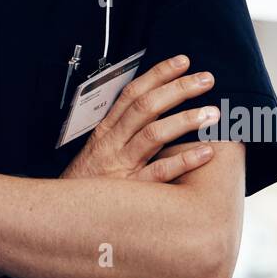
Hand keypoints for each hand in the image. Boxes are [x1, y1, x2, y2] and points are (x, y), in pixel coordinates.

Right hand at [60, 54, 220, 182]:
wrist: (64, 215)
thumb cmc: (87, 182)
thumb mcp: (98, 149)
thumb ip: (122, 130)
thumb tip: (153, 108)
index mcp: (107, 129)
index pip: (133, 92)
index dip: (158, 74)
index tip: (182, 62)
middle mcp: (113, 142)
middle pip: (146, 107)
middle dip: (178, 89)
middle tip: (207, 79)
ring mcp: (122, 165)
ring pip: (154, 134)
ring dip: (185, 120)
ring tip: (213, 113)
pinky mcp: (131, 190)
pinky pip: (160, 172)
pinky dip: (184, 160)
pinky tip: (205, 152)